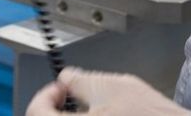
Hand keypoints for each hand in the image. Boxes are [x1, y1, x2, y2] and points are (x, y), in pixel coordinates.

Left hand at [26, 68, 190, 115]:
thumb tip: (66, 78)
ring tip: (93, 107)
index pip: (37, 113)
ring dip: (76, 115)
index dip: (44, 96)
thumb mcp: (111, 86)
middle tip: (70, 97)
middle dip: (57, 109)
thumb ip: (79, 80)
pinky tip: (108, 115)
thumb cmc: (153, 115)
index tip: (59, 89)